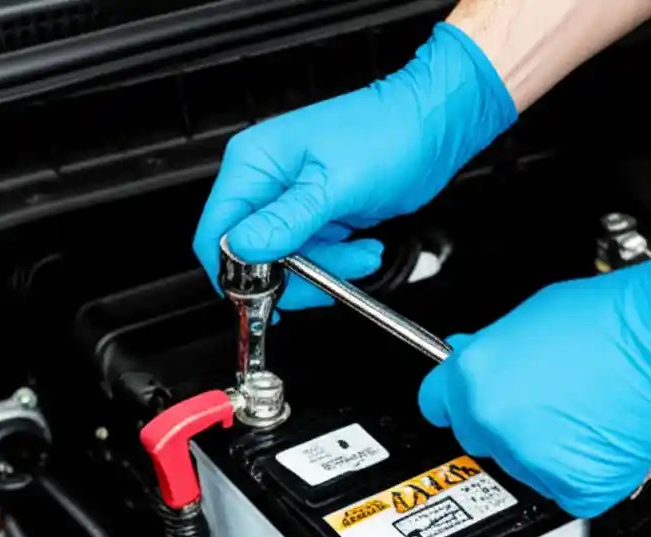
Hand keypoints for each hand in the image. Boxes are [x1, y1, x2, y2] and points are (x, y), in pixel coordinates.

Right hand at [193, 22, 516, 309]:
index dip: (232, 271)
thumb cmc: (390, 133)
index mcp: (254, 163)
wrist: (434, 125)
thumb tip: (241, 249)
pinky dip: (339, 262)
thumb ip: (286, 222)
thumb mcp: (336, 185)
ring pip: (287, 263)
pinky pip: (313, 256)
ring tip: (360, 253)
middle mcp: (266, 181)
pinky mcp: (316, 214)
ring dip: (326, 269)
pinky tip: (364, 247)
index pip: (216, 231)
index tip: (262, 296)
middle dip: (293, 275)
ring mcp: (291, 200)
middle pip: (252, 255)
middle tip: (325, 279)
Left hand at [418, 240, 650, 517]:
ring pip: (523, 465)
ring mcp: (532, 458)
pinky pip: (566, 489)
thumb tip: (473, 358)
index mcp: (475, 377)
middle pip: (479, 435)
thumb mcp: (529, 316)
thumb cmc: (614, 319)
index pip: (437, 402)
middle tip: (549, 396)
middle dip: (506, 420)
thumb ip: (493, 349)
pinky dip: (584, 470)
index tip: (470, 398)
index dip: (457, 397)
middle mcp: (494, 421)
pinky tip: (601, 433)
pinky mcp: (576, 487)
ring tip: (585, 406)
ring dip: (545, 447)